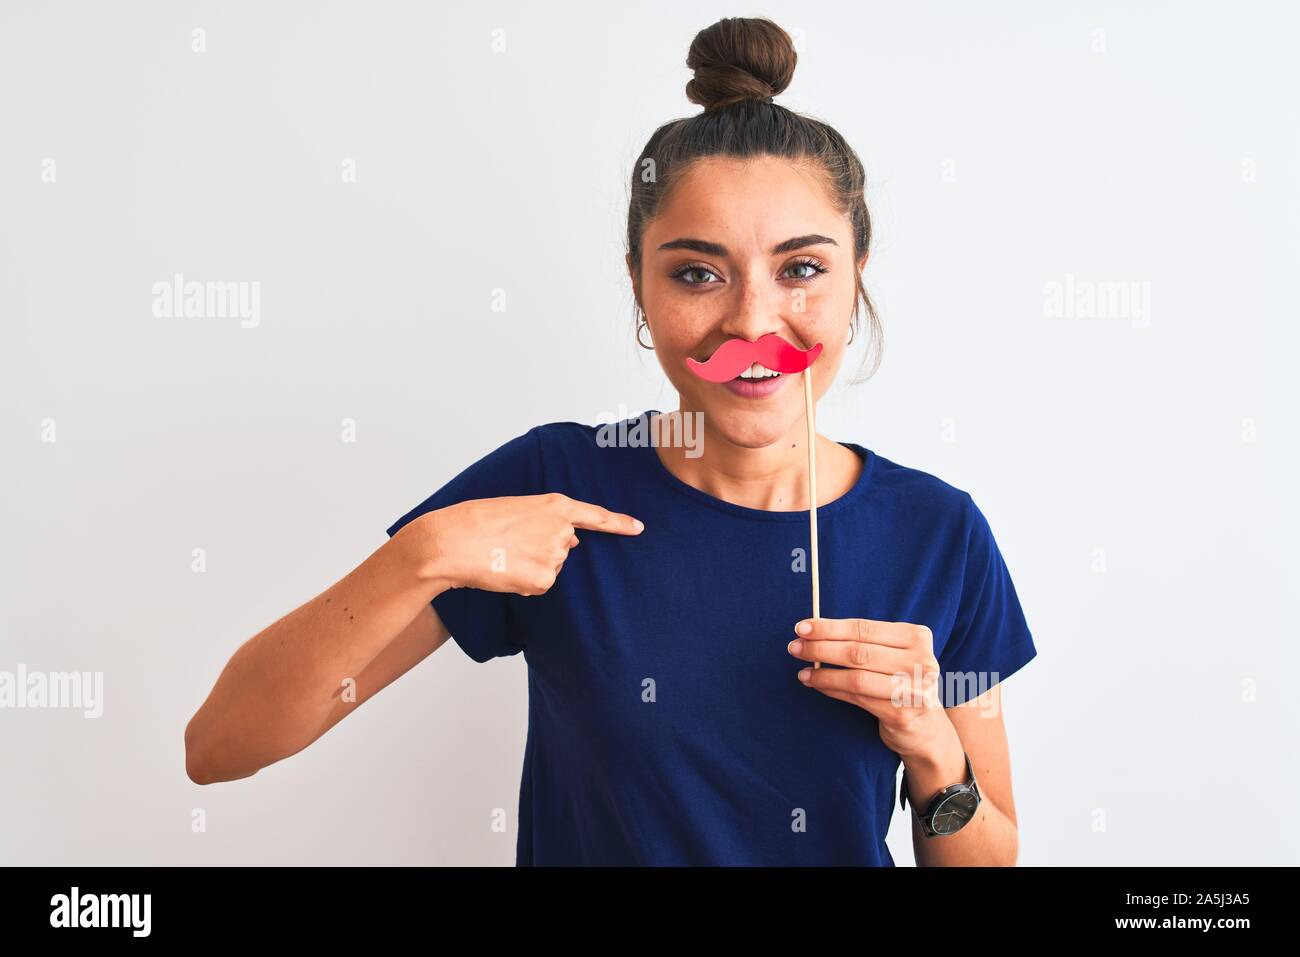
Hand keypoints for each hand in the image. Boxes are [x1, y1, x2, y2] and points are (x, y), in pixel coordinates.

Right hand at [417, 492, 643, 596]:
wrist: (453, 542)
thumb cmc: (477, 520)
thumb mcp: (518, 508)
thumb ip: (547, 520)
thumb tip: (572, 542)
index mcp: (555, 505)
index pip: (596, 515)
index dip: (619, 523)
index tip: (639, 528)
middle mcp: (561, 531)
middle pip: (564, 546)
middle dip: (543, 547)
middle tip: (510, 542)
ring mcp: (554, 557)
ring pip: (551, 567)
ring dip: (531, 564)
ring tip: (503, 554)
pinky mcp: (544, 581)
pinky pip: (540, 584)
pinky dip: (524, 581)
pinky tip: (505, 571)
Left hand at [787, 617, 950, 759]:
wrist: (927, 729)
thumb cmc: (901, 682)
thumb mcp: (892, 655)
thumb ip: (863, 642)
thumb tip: (813, 632)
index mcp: (917, 637)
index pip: (864, 628)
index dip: (829, 627)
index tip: (802, 628)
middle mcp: (920, 661)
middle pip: (858, 651)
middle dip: (821, 648)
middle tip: (794, 647)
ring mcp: (914, 689)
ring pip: (856, 677)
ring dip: (823, 674)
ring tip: (802, 672)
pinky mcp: (903, 713)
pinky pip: (858, 698)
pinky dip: (833, 690)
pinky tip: (817, 686)